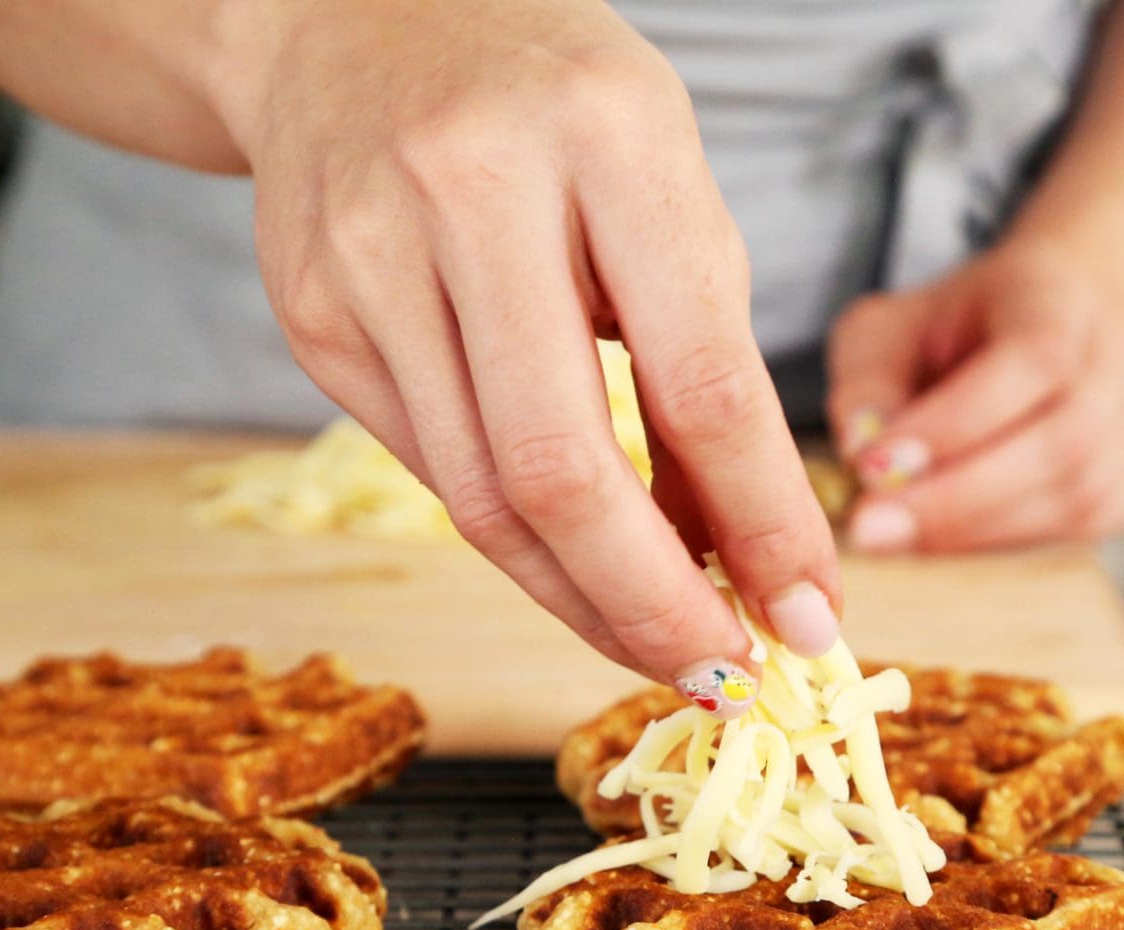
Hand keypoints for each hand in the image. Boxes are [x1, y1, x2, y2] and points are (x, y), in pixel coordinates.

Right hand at [212, 0, 839, 708]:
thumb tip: (744, 555)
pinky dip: (517, 539)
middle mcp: (470, 190)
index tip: (813, 616)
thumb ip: (706, 362)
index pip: (701, 381)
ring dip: (585, 600)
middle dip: (654, 605)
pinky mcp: (310, 316)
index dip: (767, 523)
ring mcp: (369, 257)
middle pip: (563, 471)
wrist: (354, 20)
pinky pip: (432, 470)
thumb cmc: (555, 109)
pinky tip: (575, 564)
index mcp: (607, 137)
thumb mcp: (666, 190)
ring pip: (483, 498)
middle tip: (721, 671)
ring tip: (660, 641)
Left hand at [824, 242, 1123, 552]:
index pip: (1030, 363)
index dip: (952, 423)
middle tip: (870, 528)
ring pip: (1072, 500)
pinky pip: (1071, 531)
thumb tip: (861, 447)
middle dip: (956, 499)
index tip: (872, 467)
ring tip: (892, 534)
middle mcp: (1120, 367)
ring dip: (972, 529)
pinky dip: (998, 541)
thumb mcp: (898, 322)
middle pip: (1062, 444)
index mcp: (1061, 304)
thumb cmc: (970, 326)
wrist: (1074, 321)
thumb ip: (869, 377)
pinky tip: (941, 538)